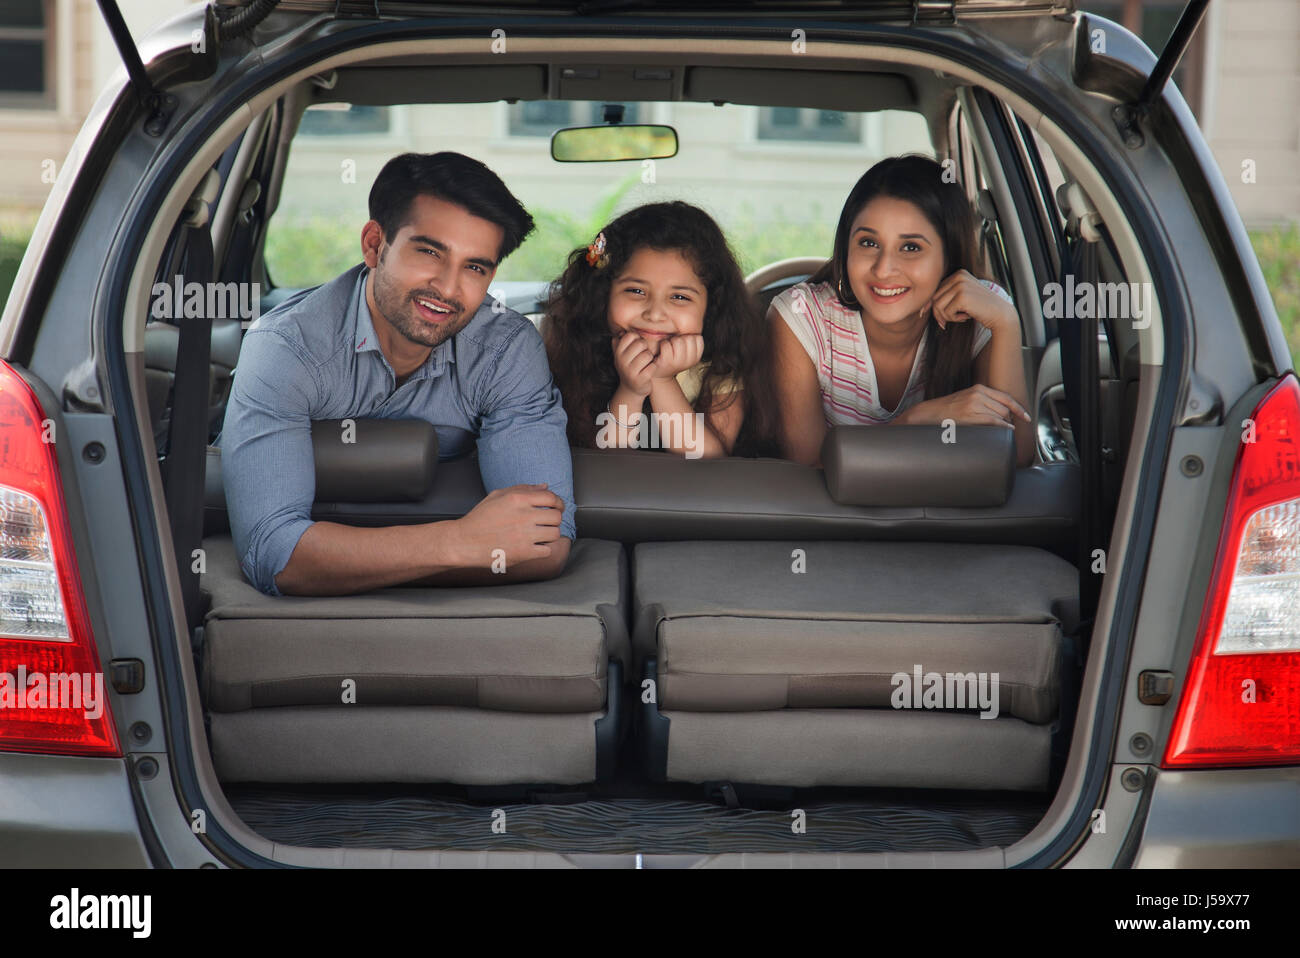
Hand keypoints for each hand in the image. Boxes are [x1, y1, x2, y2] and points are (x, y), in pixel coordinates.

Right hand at [452, 483, 563, 567]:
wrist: (464, 542)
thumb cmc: (480, 518)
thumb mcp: (497, 496)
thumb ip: (523, 489)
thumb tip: (545, 487)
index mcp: (517, 499)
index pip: (551, 498)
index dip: (558, 503)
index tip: (557, 507)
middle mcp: (523, 516)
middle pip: (556, 517)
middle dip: (554, 520)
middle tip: (547, 523)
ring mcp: (524, 536)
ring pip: (554, 534)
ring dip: (549, 535)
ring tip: (539, 535)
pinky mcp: (524, 553)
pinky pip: (547, 550)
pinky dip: (542, 549)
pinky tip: (533, 546)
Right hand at [612, 331, 655, 395]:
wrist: (632, 389)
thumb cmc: (629, 367)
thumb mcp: (621, 355)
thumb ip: (620, 342)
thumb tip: (621, 331)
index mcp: (618, 352)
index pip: (630, 336)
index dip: (638, 339)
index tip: (638, 346)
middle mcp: (621, 361)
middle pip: (641, 344)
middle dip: (646, 348)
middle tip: (643, 355)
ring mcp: (630, 371)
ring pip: (648, 355)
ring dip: (650, 359)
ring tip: (646, 363)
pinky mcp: (640, 380)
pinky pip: (652, 366)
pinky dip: (653, 367)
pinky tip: (649, 370)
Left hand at [650, 333, 703, 378]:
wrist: (659, 373)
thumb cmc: (672, 358)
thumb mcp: (685, 351)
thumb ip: (690, 341)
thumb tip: (692, 321)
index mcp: (696, 358)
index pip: (698, 338)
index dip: (689, 337)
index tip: (683, 345)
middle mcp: (689, 362)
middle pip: (689, 338)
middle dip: (680, 338)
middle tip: (674, 347)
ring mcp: (678, 363)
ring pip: (678, 341)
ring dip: (671, 341)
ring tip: (668, 348)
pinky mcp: (666, 362)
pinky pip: (666, 345)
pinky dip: (663, 345)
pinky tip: (662, 351)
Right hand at [901, 383, 1031, 427]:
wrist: (929, 413)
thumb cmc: (947, 410)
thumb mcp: (967, 399)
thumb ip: (983, 402)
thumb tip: (1001, 414)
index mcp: (979, 389)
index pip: (1005, 398)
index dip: (1018, 409)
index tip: (1026, 417)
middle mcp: (978, 394)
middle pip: (1005, 409)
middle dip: (1007, 419)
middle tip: (1002, 428)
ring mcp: (974, 404)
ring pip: (1000, 416)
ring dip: (1002, 425)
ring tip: (993, 430)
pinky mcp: (971, 415)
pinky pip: (994, 421)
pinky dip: (1003, 427)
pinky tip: (1006, 431)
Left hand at [922, 270, 1017, 334]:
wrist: (1000, 314)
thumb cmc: (980, 308)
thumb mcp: (962, 298)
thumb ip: (945, 298)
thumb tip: (923, 308)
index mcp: (958, 274)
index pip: (936, 290)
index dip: (932, 306)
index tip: (936, 317)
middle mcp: (959, 276)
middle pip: (934, 298)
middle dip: (939, 313)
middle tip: (951, 320)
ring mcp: (961, 285)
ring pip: (938, 306)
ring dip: (947, 317)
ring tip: (960, 317)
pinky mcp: (962, 296)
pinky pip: (946, 312)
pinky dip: (954, 319)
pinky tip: (966, 317)